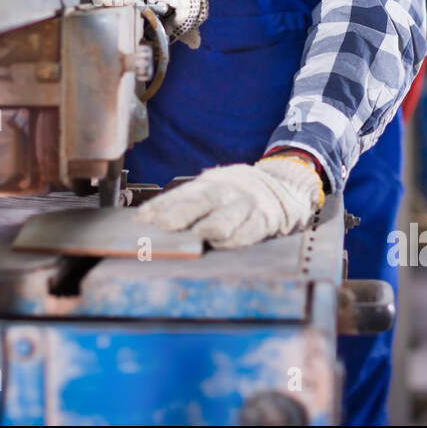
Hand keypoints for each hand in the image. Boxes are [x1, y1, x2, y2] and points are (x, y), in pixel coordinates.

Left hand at [135, 154, 323, 248]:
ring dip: (212, 225)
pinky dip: (238, 238)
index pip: (181, 194)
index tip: (141, 220)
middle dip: (181, 212)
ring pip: (229, 214)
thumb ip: (183, 206)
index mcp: (210, 183)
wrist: (285, 185)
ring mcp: (248, 204)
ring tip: (198, 235)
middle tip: (163, 225)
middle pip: (202, 199)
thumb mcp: (213, 192)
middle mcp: (227, 190)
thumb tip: (144, 222)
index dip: (160, 206)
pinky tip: (224, 244)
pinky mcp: (267, 219)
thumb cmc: (238, 195)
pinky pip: (252, 229)